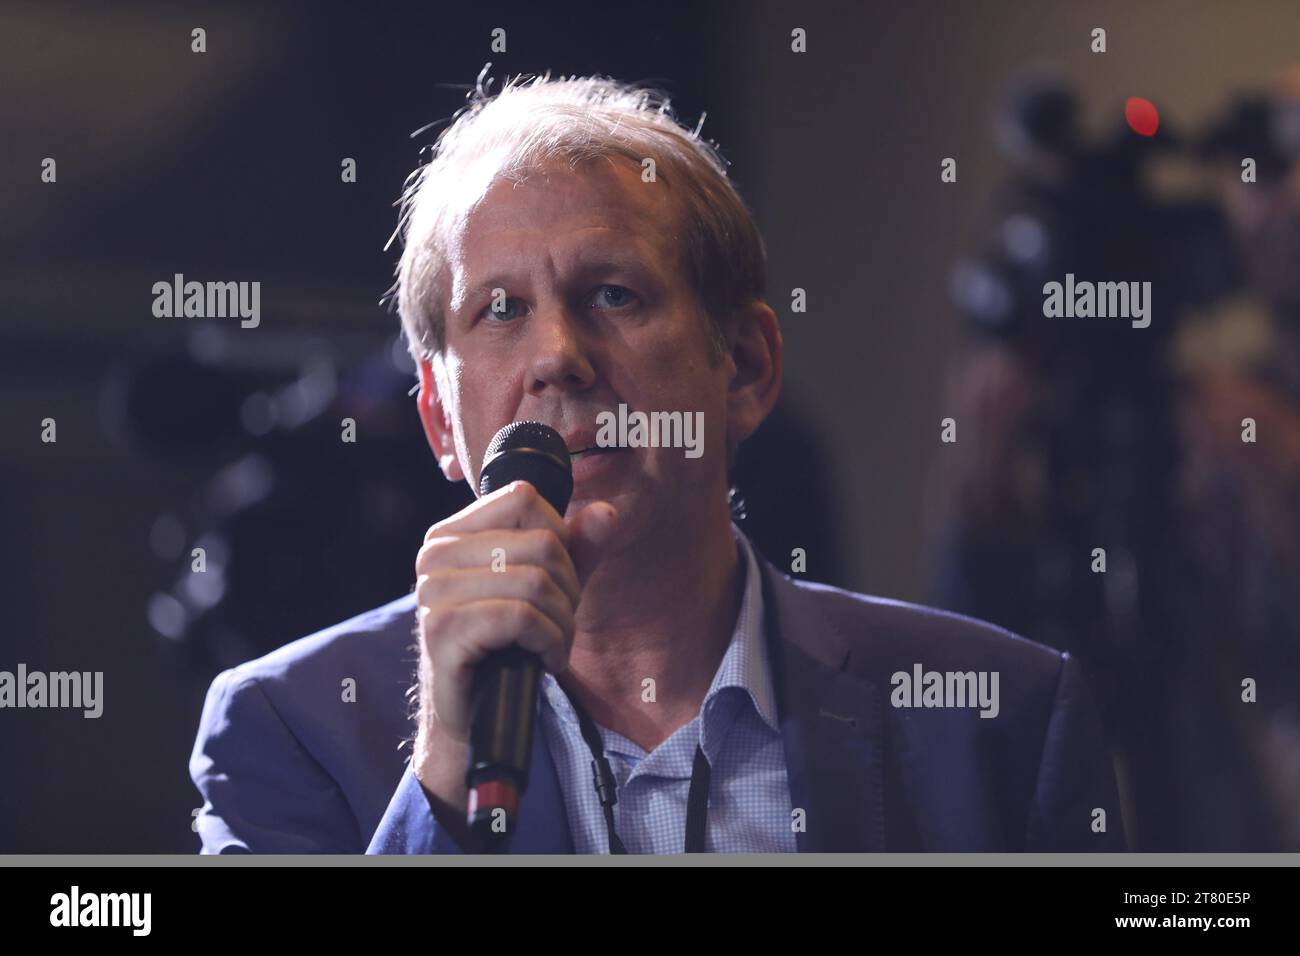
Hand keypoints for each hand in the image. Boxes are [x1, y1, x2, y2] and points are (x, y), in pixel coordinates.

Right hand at [408, 481, 617, 819]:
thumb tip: (605, 513)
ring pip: (536, 582)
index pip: (525, 499)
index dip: (561, 540)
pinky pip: (521, 616)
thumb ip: (576, 548)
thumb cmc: (507, 647)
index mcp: (452, 533)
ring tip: (551, 647)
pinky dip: (549, 642)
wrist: (475, 718)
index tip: (558, 582)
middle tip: (557, 626)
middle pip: (541, 544)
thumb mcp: (550, 588)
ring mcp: (433, 591)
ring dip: (561, 623)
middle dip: (568, 590)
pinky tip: (544, 661)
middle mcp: (434, 555)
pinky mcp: (443, 629)